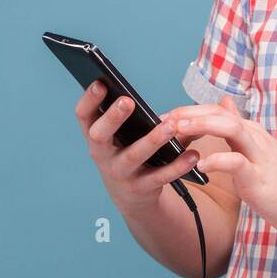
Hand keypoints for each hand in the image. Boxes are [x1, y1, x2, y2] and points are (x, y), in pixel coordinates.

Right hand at [75, 80, 202, 217]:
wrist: (131, 194)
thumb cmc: (129, 151)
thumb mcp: (124, 135)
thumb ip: (136, 114)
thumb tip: (156, 89)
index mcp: (96, 135)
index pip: (84, 115)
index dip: (88, 99)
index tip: (99, 83)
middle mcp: (102, 154)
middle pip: (99, 135)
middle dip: (112, 117)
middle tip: (127, 101)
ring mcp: (119, 172)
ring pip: (134, 155)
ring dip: (153, 139)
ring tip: (171, 126)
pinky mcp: (140, 188)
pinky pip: (160, 176)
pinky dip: (177, 166)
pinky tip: (192, 155)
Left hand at [168, 95, 276, 240]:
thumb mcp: (259, 149)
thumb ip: (239, 127)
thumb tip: (224, 102)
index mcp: (251, 132)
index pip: (216, 110)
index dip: (188, 111)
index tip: (164, 118)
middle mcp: (255, 137)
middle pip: (219, 113)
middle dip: (188, 113)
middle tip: (161, 120)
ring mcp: (259, 155)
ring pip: (229, 128)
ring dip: (201, 125)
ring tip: (177, 131)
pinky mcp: (260, 177)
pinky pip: (237, 162)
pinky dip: (217, 160)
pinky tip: (200, 165)